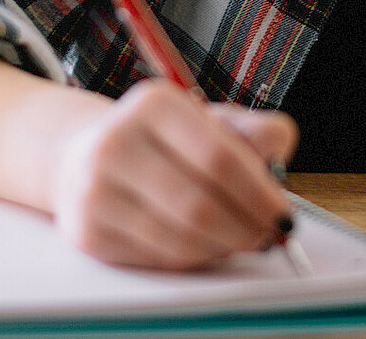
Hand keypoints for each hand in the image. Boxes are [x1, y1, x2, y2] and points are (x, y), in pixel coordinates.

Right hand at [46, 79, 297, 269]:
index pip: (218, 158)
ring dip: (222, 248)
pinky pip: (157, 259)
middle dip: (245, 229)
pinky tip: (204, 245)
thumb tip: (280, 144)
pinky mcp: (87, 232)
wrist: (82, 157)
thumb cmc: (162, 143)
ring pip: (178, 239)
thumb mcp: (208, 122)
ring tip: (239, 240)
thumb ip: (253, 130)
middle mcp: (115, 142)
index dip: (258, 194)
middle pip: (198, 205)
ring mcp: (94, 190)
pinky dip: (191, 259)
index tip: (283, 216)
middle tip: (268, 237)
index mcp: (153, 105)